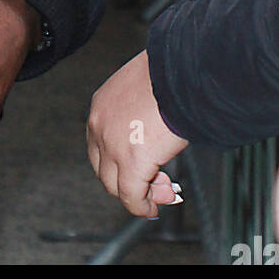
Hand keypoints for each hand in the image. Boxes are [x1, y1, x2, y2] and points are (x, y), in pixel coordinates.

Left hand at [87, 49, 187, 216]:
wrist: (178, 72)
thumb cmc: (168, 74)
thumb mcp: (141, 88)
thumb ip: (138, 110)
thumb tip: (153, 126)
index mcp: (101, 105)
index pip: (100, 144)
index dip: (120, 162)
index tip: (140, 168)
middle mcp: (99, 126)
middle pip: (104, 168)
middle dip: (131, 181)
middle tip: (156, 185)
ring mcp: (112, 145)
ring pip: (117, 185)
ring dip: (141, 194)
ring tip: (162, 194)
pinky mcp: (132, 162)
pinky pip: (132, 197)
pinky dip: (142, 206)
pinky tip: (154, 206)